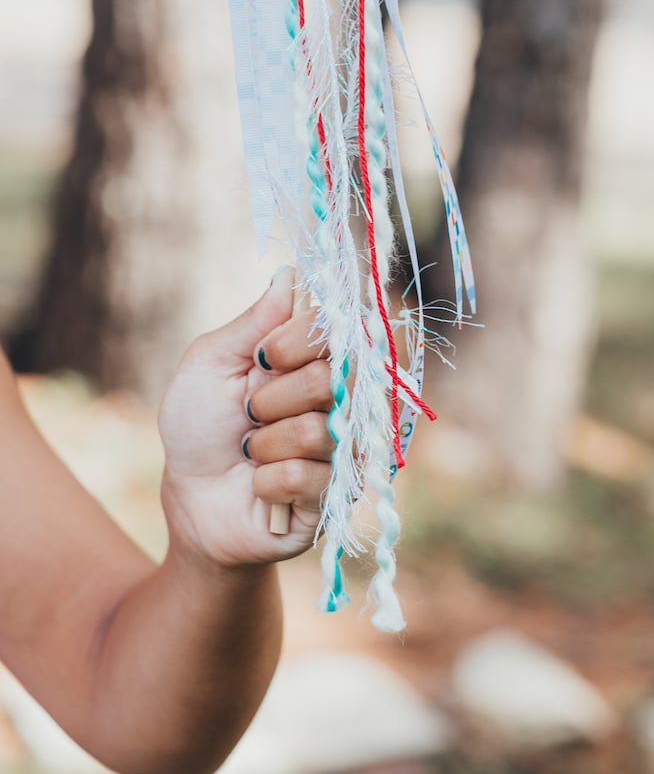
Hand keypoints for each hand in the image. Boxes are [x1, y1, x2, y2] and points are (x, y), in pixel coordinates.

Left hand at [158, 270, 334, 568]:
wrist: (190, 499)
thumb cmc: (198, 427)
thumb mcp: (208, 365)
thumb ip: (251, 323)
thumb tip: (288, 275)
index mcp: (314, 360)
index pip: (342, 329)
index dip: (299, 341)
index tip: (264, 357)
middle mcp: (340, 399)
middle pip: (334, 378)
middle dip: (274, 399)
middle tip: (250, 413)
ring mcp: (344, 447)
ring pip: (320, 430)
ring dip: (266, 444)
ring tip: (251, 452)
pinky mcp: (337, 494)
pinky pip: (308, 476)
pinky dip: (268, 481)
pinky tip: (260, 485)